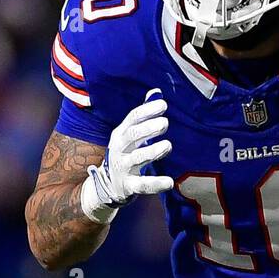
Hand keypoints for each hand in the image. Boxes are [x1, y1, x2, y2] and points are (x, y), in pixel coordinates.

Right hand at [80, 98, 172, 221]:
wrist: (109, 185)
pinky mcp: (128, 185)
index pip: (132, 118)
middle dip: (148, 128)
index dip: (147, 110)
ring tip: (168, 145)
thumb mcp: (130, 134)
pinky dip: (155, 184)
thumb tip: (156, 92)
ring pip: (137, 158)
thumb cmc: (126, 154)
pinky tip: (169, 182)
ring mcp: (123, 167)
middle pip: (132, 135)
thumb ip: (144, 116)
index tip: (163, 105)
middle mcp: (119, 148)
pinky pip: (142, 184)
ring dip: (152, 151)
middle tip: (165, 123)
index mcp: (121, 133)